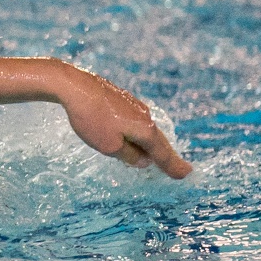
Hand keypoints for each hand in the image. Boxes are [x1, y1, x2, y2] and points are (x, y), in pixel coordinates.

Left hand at [55, 66, 192, 178]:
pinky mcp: (122, 99)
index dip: (173, 166)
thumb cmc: (92, 119)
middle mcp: (146, 116)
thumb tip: (145, 160)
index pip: (162, 153)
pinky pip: (136, 121)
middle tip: (179, 167)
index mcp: (146, 130)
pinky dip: (139, 132)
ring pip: (147, 129)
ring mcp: (134, 105)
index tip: (185, 174)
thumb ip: (130, 155)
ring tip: (157, 155)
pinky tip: (135, 135)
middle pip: (158, 140)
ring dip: (152, 144)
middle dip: (167, 155)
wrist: (75, 86)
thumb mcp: (109, 146)